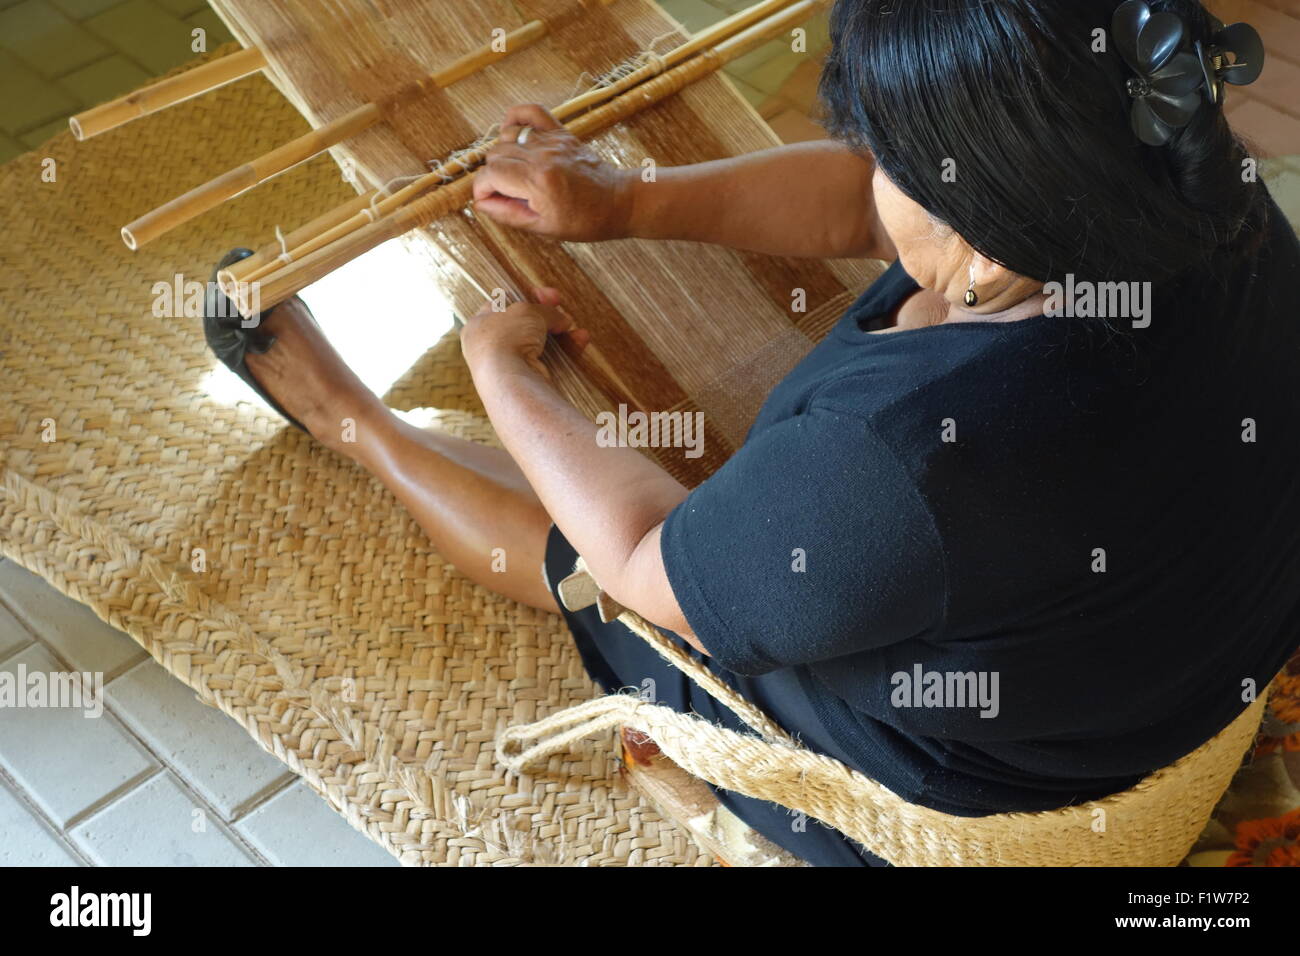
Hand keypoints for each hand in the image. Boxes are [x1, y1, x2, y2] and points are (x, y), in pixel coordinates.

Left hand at [460, 287, 590, 381]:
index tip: (549, 295)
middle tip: (561, 307)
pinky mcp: (527, 382)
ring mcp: (509, 366)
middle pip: (524, 325)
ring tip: (574, 328)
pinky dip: (565, 351)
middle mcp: (490, 348)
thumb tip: (561, 319)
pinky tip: (580, 341)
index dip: (528, 297)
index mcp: (479, 326)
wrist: (509, 380)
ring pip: (540, 344)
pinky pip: (549, 362)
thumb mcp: (526, 310)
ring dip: (560, 334)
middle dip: (547, 316)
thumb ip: (545, 311)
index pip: (504, 306)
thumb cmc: (507, 338)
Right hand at [472, 104, 636, 241]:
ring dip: (503, 153)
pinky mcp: (560, 133)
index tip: (488, 200)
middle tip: (507, 193)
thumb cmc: (584, 221)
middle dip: (492, 175)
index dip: (481, 190)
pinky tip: (513, 134)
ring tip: (514, 172)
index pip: (489, 175)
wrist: (618, 202)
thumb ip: (508, 214)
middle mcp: (541, 156)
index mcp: (536, 182)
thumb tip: (480, 203)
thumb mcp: (542, 227)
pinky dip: (516, 118)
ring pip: (506, 136)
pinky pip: (531, 112)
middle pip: (494, 155)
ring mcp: (551, 141)